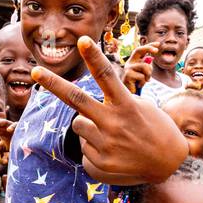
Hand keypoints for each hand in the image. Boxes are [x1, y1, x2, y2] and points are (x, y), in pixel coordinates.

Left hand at [30, 36, 187, 184]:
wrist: (168, 164)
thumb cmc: (154, 128)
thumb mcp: (141, 107)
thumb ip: (114, 102)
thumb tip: (83, 111)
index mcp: (126, 105)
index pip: (107, 76)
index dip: (94, 57)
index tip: (83, 39)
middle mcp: (113, 123)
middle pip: (76, 99)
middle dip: (53, 83)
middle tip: (35, 70)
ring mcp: (105, 145)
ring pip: (77, 124)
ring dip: (87, 124)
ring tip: (109, 133)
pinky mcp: (99, 163)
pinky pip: (83, 146)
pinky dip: (93, 146)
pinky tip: (112, 151)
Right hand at [122, 42, 159, 93]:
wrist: (129, 94)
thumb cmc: (137, 83)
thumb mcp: (144, 73)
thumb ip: (147, 66)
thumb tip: (152, 58)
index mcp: (134, 61)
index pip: (141, 50)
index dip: (149, 46)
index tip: (158, 44)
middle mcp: (129, 63)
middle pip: (138, 50)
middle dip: (148, 48)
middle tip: (156, 50)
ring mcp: (127, 68)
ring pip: (144, 66)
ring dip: (148, 74)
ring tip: (145, 81)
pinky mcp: (127, 76)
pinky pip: (141, 76)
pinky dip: (143, 82)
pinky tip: (138, 85)